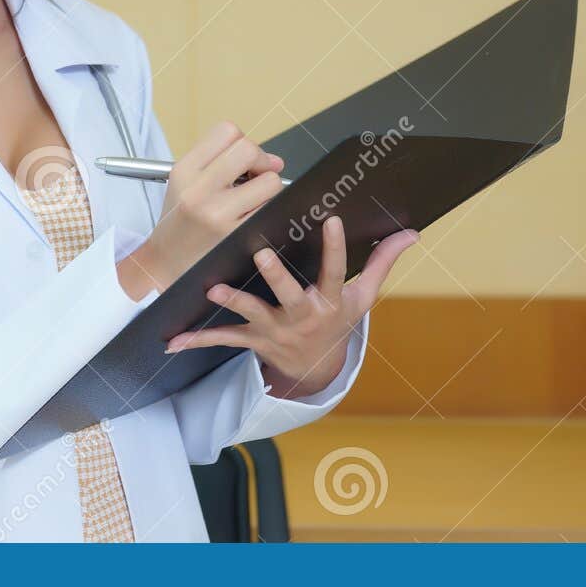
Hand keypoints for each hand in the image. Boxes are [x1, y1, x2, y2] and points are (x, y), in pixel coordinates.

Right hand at [118, 121, 283, 299]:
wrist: (165, 264)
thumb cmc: (180, 221)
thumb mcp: (185, 182)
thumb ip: (223, 163)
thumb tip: (275, 161)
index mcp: (184, 170)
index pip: (227, 131)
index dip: (242, 141)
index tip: (242, 160)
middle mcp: (199, 190)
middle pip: (248, 149)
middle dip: (260, 160)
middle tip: (255, 176)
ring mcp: (218, 214)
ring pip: (269, 181)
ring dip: (268, 189)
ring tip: (252, 200)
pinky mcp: (235, 236)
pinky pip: (270, 210)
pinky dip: (268, 210)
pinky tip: (252, 216)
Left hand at [164, 214, 419, 399]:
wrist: (316, 368)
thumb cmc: (338, 321)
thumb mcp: (363, 297)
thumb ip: (382, 261)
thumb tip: (412, 232)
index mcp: (329, 301)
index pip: (335, 271)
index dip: (335, 247)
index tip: (332, 218)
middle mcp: (302, 316)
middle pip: (289, 295)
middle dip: (276, 276)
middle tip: (260, 252)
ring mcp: (276, 330)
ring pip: (252, 314)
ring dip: (233, 303)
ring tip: (212, 289)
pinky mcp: (253, 340)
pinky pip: (223, 340)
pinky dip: (198, 340)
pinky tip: (173, 340)